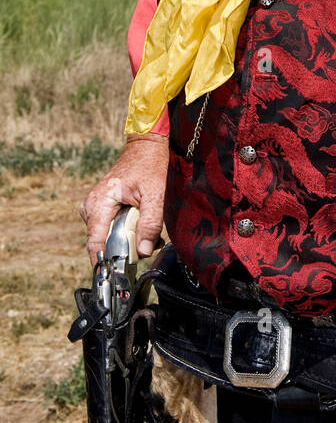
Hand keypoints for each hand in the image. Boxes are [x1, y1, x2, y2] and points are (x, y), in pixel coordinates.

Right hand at [79, 136, 168, 266]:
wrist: (147, 146)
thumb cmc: (151, 166)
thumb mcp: (156, 194)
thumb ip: (150, 224)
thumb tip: (142, 252)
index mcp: (100, 202)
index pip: (95, 241)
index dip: (103, 261)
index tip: (113, 276)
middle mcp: (92, 205)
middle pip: (103, 241)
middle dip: (125, 248)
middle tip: (149, 243)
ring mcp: (95, 206)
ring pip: (108, 236)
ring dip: (127, 239)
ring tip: (149, 232)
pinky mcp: (102, 207)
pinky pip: (110, 227)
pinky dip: (126, 230)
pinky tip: (141, 224)